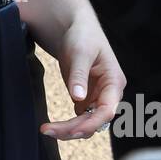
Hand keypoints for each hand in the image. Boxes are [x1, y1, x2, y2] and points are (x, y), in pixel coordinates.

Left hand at [40, 12, 124, 139]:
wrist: (76, 29)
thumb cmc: (82, 36)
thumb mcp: (79, 52)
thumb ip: (79, 75)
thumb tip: (78, 98)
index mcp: (114, 82)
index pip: (107, 110)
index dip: (90, 123)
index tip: (70, 130)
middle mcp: (109, 93)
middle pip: (96, 121)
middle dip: (74, 129)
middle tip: (48, 130)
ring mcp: (98, 97)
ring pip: (88, 123)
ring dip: (69, 130)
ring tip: (46, 129)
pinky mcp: (86, 99)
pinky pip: (80, 119)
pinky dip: (67, 125)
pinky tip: (52, 126)